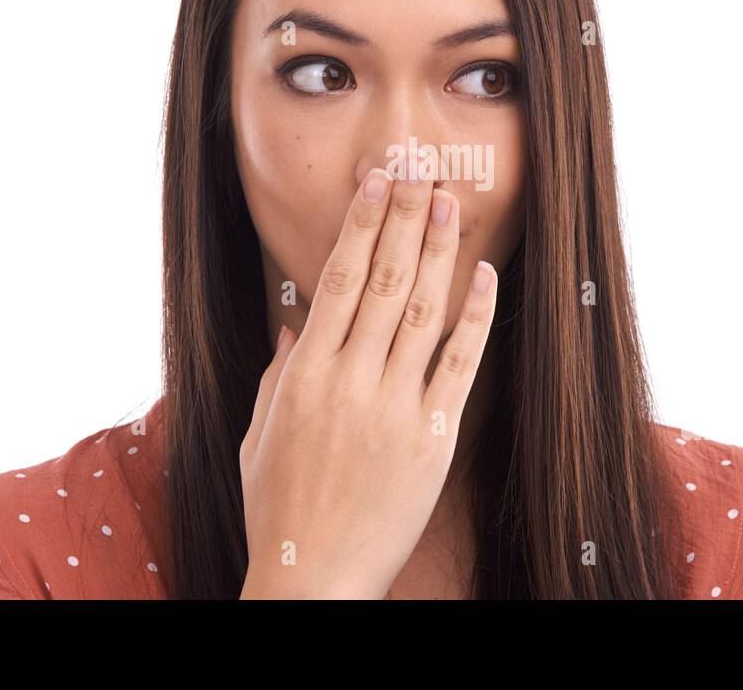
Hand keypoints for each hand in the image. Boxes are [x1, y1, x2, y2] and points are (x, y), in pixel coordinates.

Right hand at [238, 169, 496, 598]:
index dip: (361, 224)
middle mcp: (349, 380)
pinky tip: (485, 275)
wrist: (313, 577)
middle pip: (385, 280)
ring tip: (453, 202)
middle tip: (421, 167)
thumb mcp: (257, 435)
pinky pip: (458, 365)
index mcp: (304, 375)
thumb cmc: (278, 509)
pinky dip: (474, 317)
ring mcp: (394, 407)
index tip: (376, 182)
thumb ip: (276, 373)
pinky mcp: (432, 437)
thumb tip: (292, 320)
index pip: (338, 279)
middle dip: (405, 217)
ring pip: (423, 311)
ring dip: (440, 251)